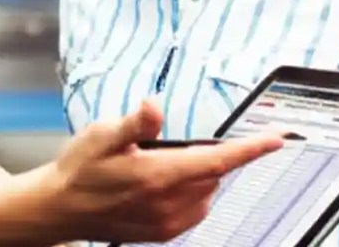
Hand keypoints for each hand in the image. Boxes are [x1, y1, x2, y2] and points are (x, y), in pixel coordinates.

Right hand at [37, 99, 282, 242]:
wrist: (61, 208)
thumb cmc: (80, 168)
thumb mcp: (101, 134)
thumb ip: (134, 122)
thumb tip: (153, 106)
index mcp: (158, 175)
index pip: (216, 160)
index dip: (250, 149)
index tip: (277, 139)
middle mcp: (168, 203)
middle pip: (214, 173)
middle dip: (208, 154)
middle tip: (170, 145)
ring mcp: (167, 222)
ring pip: (207, 191)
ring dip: (200, 174)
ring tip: (161, 165)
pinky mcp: (163, 233)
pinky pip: (196, 210)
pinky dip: (193, 193)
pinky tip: (168, 184)